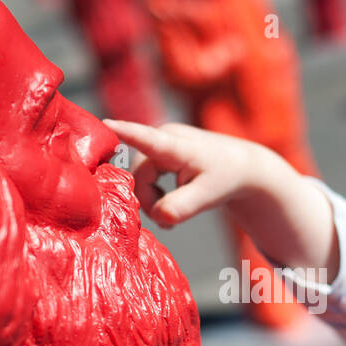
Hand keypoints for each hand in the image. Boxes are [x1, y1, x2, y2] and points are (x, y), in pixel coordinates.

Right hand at [101, 119, 338, 280]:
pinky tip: (167, 206)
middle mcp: (164, 137)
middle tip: (168, 222)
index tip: (105, 124)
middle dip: (148, 201)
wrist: (240, 168)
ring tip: (170, 216)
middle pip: (138, 175)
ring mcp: (160, 142)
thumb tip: (160, 218)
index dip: (125, 133)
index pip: (146, 138)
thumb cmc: (226, 178)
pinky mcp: (159, 151)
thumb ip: (182, 207)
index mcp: (175, 144)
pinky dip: (154, 195)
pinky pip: (144, 176)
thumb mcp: (208, 196)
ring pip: (139, 178)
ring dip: (152, 200)